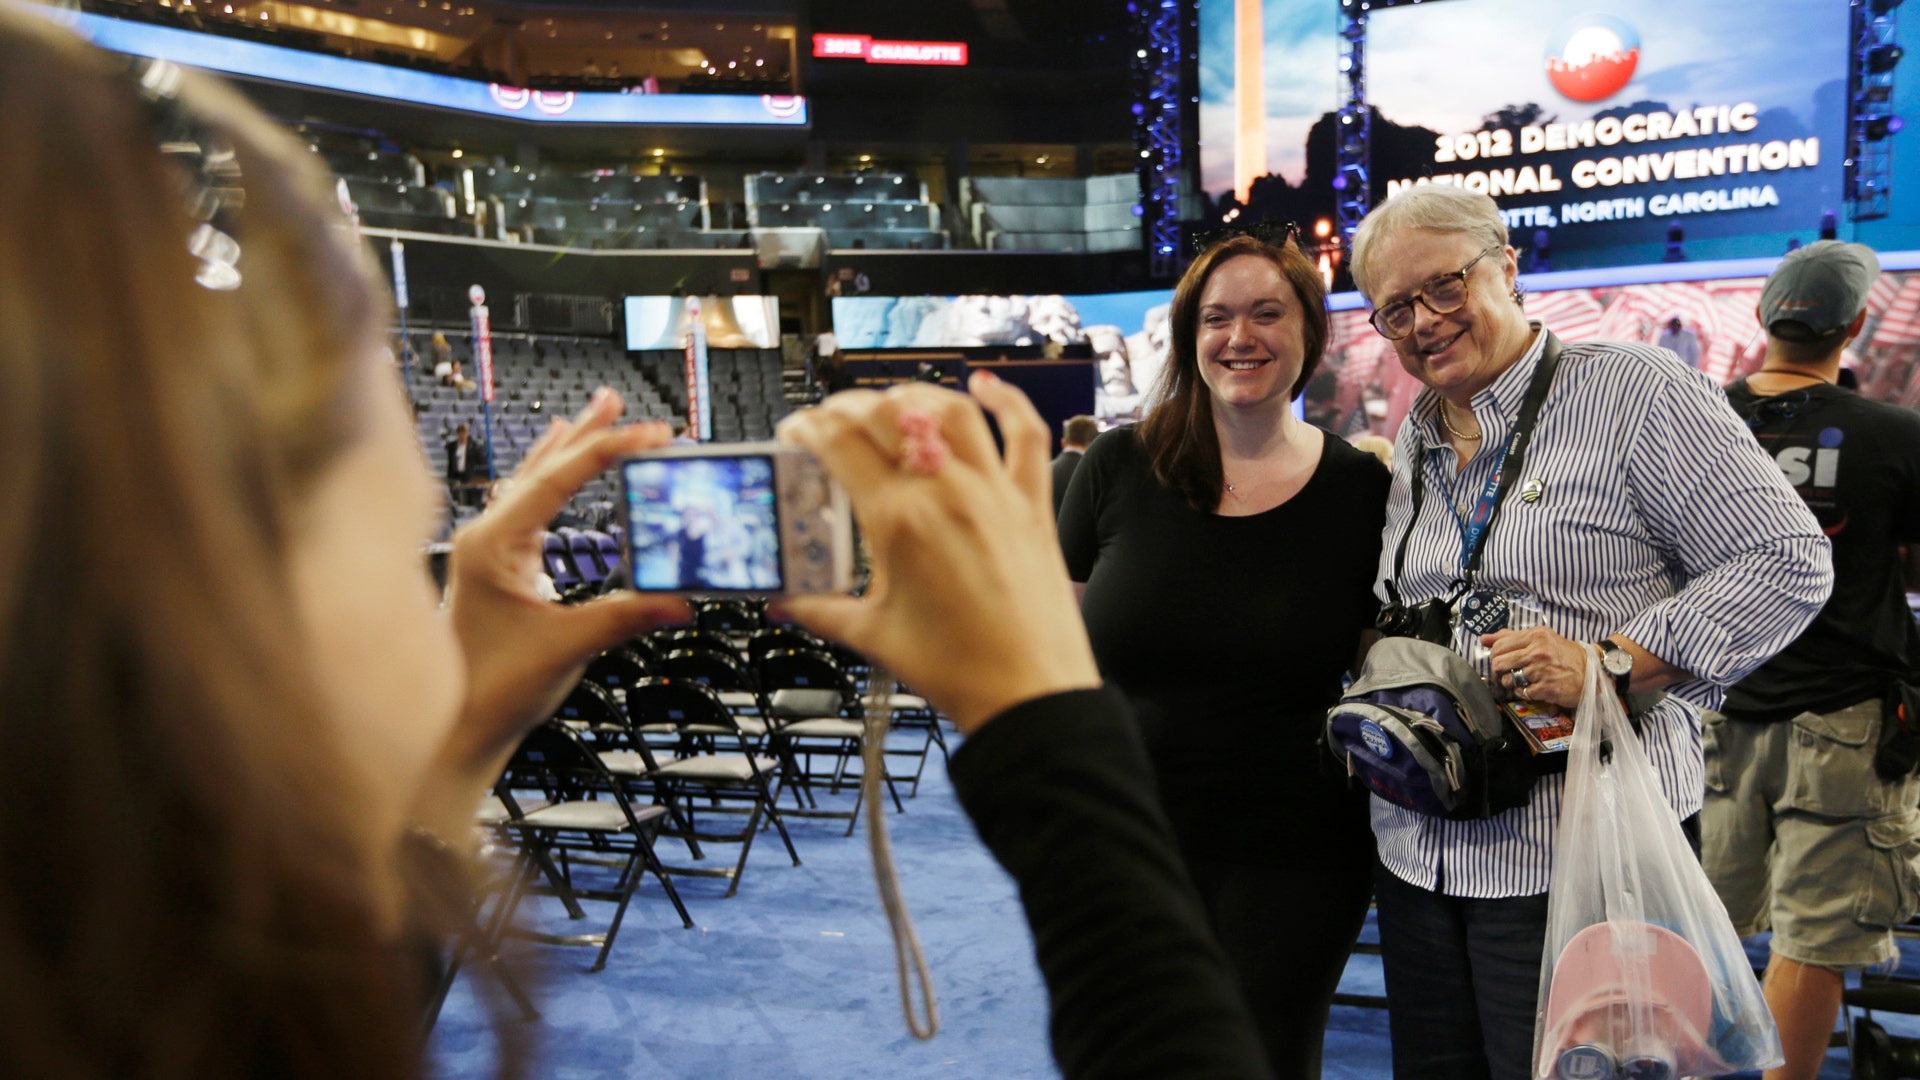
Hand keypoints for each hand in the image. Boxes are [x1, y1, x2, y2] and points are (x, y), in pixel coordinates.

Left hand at [437, 389, 689, 781]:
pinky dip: (550, 475)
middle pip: (542, 468)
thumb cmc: (495, 689)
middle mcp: (486, 537)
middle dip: (587, 433)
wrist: (454, 724)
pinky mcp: (497, 564)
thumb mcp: (568, 648)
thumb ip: (625, 619)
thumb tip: (681, 601)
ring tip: (597, 412)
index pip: (558, 481)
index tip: (653, 433)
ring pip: (533, 482)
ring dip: (570, 449)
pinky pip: (528, 504)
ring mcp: (489, 548)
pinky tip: (555, 457)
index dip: (609, 451)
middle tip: (620, 400)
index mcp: (494, 545)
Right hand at [774, 372, 1100, 733]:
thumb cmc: (961, 671)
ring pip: (950, 410)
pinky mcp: (1032, 504)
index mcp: (900, 522)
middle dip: (846, 408)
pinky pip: (1026, 434)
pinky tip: (987, 386)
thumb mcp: (874, 636)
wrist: (1030, 694)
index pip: (840, 443)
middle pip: (886, 415)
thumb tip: (784, 599)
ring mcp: (994, 493)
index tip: (797, 434)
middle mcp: (948, 493)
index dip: (808, 428)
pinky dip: (1008, 402)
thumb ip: (820, 609)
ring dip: (912, 396)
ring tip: (887, 402)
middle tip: (829, 422)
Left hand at [1483, 625, 1588, 710]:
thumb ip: (1512, 637)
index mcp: (1535, 635)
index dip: (1494, 656)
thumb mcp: (1541, 639)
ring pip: (1507, 679)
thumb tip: (1484, 638)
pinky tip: (1532, 689)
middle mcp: (1538, 651)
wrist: (1592, 672)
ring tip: (1521, 681)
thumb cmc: (1565, 655)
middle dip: (1498, 672)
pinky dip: (1522, 693)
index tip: (1500, 662)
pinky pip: (1521, 692)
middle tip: (1505, 675)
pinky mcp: (1546, 688)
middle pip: (1498, 663)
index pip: (1499, 646)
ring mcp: (1542, 670)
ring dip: (1510, 684)